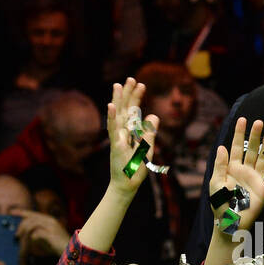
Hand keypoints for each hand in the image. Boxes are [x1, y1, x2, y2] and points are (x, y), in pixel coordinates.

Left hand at [13, 207, 70, 256]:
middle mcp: (50, 221)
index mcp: (49, 220)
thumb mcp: (47, 238)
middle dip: (21, 226)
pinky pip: (36, 233)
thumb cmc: (59, 246)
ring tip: (20, 239)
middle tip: (16, 235)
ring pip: (32, 225)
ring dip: (24, 232)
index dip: (21, 212)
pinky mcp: (51, 234)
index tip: (11, 212)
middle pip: (30, 219)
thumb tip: (26, 234)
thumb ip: (38, 234)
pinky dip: (31, 238)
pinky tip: (31, 243)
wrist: (71, 251)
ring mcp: (51, 227)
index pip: (32, 213)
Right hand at [104, 77, 158, 193]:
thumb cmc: (136, 168)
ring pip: (117, 116)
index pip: (133, 111)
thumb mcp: (148, 148)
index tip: (141, 84)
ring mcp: (117, 139)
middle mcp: (122, 133)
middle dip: (127, 94)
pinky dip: (111, 118)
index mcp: (130, 132)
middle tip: (131, 78)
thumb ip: (149, 132)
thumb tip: (153, 115)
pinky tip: (110, 106)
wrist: (127, 185)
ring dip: (117, 101)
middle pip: (124, 110)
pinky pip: (113, 131)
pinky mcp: (115, 146)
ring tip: (117, 86)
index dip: (136, 98)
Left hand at [210, 117, 263, 231]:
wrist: (229, 223)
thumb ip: (220, 165)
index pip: (236, 147)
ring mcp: (255, 179)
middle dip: (255, 136)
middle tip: (259, 123)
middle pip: (252, 150)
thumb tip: (222, 147)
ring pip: (263, 159)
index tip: (242, 120)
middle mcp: (245, 171)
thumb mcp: (216, 183)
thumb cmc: (219, 205)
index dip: (239, 134)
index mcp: (232, 168)